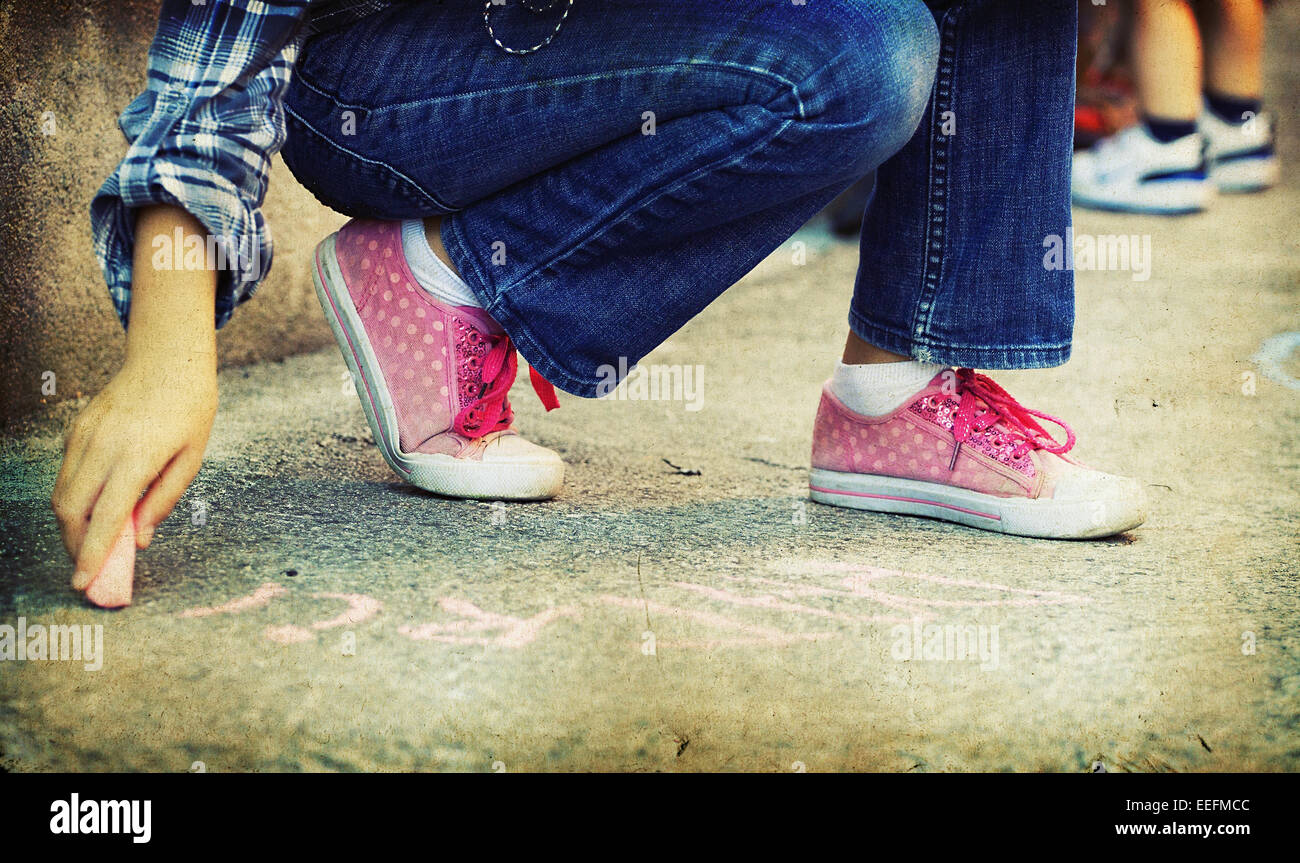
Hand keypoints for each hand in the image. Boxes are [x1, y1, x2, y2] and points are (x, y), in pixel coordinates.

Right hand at [53, 356, 216, 589]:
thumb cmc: (190, 409)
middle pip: (71, 510)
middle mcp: (103, 446)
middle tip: (89, 568)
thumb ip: (164, 501)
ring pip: (62, 494)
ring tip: (93, 543)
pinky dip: (76, 497)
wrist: (168, 360)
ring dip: (72, 525)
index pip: (106, 517)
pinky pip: (68, 473)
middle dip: (74, 546)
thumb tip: (137, 539)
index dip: (92, 555)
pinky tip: (97, 504)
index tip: (84, 582)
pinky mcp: (76, 429)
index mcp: (137, 456)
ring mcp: (84, 436)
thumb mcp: (192, 458)